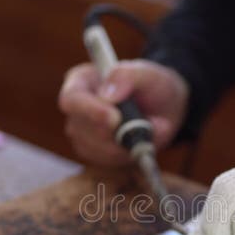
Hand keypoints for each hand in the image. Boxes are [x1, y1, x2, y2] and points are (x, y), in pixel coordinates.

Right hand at [58, 59, 187, 165]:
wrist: (163, 109)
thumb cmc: (152, 86)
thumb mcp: (148, 74)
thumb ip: (127, 76)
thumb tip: (107, 95)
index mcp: (82, 80)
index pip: (72, 99)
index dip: (90, 111)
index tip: (115, 119)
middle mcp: (76, 107)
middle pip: (80, 128)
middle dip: (111, 134)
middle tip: (141, 128)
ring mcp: (80, 131)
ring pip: (93, 148)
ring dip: (122, 145)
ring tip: (144, 129)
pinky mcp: (91, 151)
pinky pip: (104, 160)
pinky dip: (125, 154)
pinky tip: (136, 140)